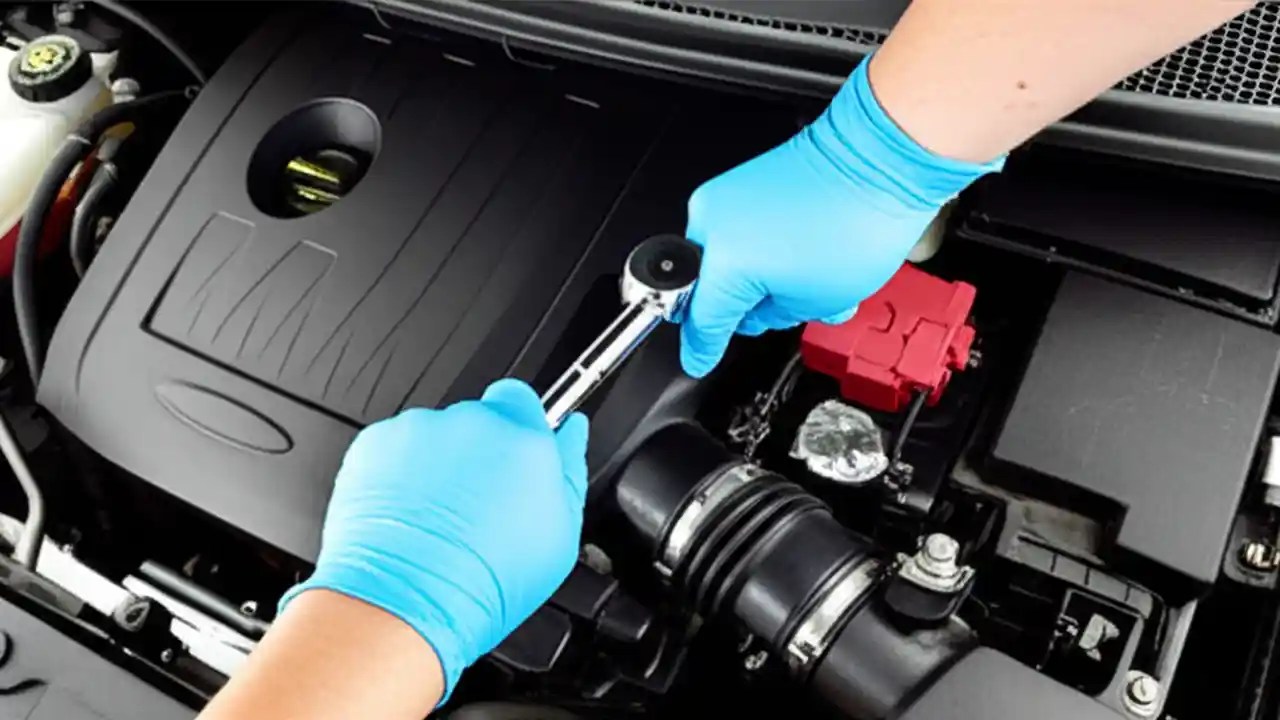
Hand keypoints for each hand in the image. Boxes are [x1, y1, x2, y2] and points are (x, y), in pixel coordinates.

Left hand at [279, 379, 588, 700]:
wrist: (402, 603)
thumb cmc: (481, 584)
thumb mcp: (559, 538)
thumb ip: (569, 472)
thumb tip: (573, 434)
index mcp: (525, 441)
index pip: (524, 399)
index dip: (520, 428)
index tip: (516, 457)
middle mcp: (472, 425)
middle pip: (479, 420)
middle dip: (481, 452)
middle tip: (480, 505)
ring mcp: (419, 431)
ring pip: (435, 435)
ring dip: (438, 464)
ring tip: (439, 520)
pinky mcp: (374, 444)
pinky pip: (393, 449)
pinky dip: (398, 475)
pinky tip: (409, 518)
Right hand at [679, 59, 1002, 377]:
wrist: (877, 157)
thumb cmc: (856, 219)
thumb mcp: (816, 300)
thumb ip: (771, 316)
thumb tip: (756, 313)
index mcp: (724, 263)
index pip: (702, 321)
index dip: (703, 349)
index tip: (698, 361)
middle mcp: (712, 225)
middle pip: (710, 288)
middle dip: (747, 304)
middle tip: (788, 306)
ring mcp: (723, 197)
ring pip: (727, 259)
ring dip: (761, 277)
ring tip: (810, 276)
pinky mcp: (740, 182)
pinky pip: (739, 230)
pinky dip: (765, 249)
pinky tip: (805, 253)